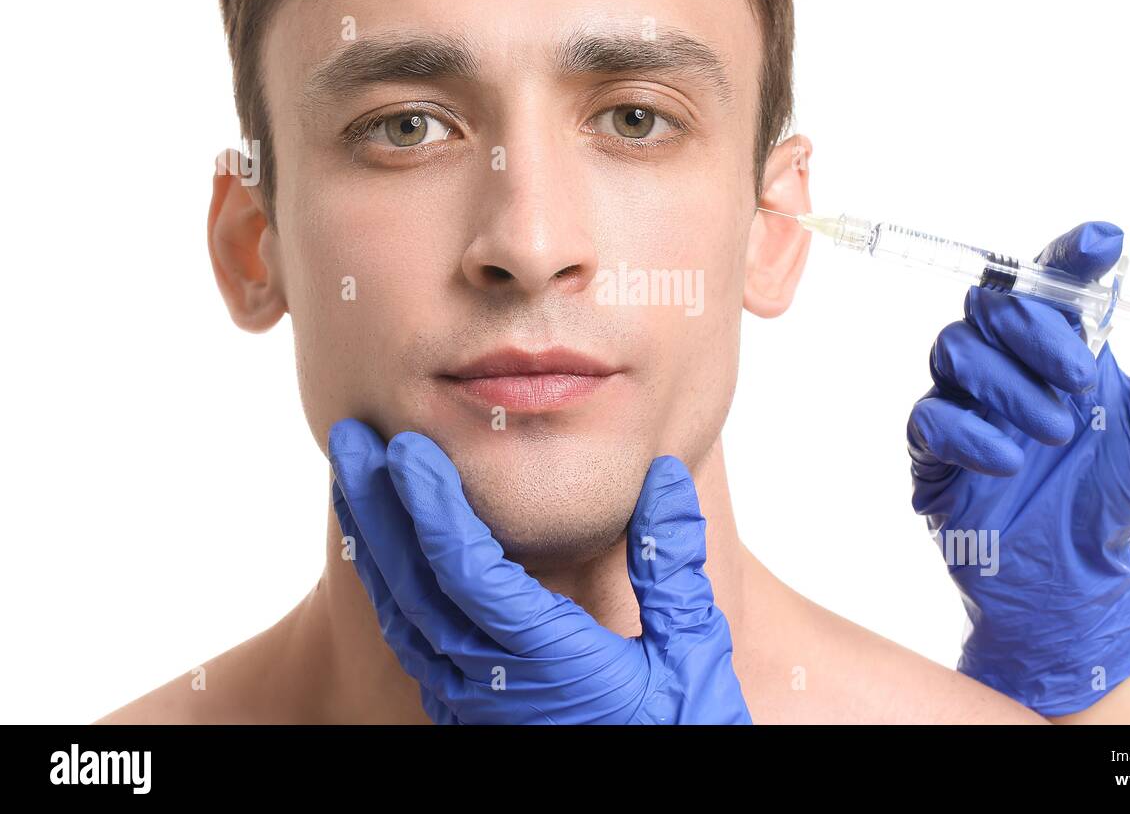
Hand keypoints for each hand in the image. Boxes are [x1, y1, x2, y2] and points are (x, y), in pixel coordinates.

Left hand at [327, 418, 751, 723]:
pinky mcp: (468, 712)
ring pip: (403, 613)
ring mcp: (472, 702)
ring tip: (355, 481)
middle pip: (413, 583)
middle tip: (350, 439)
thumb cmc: (680, 732)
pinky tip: (387, 553)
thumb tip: (663, 476)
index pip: (465, 570)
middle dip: (377, 505)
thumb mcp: (691, 649)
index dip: (431, 504)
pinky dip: (390, 584)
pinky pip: (411, 640)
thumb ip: (672, 563)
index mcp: (545, 660)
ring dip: (374, 541)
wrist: (654, 806)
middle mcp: (492, 683)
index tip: (405, 447)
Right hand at [907, 221, 1129, 714]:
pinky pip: (929, 416)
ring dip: (1010, 385)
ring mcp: (963, 399)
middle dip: (1036, 330)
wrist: (1073, 571)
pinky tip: (1011, 462)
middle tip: (1083, 376)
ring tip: (1058, 432)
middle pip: (992, 301)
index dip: (1070, 255)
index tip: (1107, 244)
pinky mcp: (931, 447)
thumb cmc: (1108, 491)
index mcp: (1055, 341)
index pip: (1051, 278)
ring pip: (956, 349)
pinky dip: (972, 433)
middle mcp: (1003, 358)